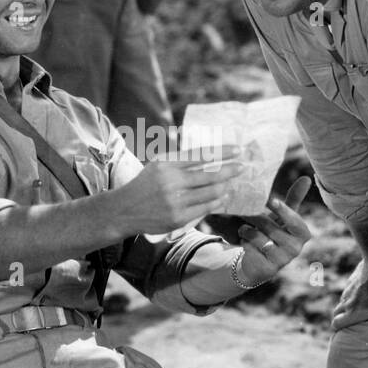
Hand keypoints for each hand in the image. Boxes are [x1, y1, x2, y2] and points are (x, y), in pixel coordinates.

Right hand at [111, 156, 244, 234]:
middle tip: (243, 167)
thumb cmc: (145, 185)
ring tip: (231, 184)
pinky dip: (216, 202)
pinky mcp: (178, 218)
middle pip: (210, 175)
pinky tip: (222, 198)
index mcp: (167, 164)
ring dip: (224, 188)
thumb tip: (211, 157)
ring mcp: (175, 201)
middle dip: (230, 170)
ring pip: (210, 193)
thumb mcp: (158, 165)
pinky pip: (205, 209)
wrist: (124, 210)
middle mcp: (171, 181)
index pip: (201, 155)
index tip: (238, 149)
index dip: (222, 152)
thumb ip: (181, 161)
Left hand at [232, 177, 313, 285]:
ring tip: (245, 230)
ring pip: (258, 238)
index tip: (271, 200)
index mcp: (303, 234)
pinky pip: (250, 250)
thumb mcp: (283, 217)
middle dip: (255, 217)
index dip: (284, 211)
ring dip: (247, 231)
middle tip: (244, 211)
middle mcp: (295, 249)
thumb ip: (294, 199)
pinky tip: (246, 244)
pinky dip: (244, 243)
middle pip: (271, 227)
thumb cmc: (273, 233)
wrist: (259, 262)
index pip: (295, 222)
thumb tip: (306, 178)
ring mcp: (282, 261)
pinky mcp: (267, 270)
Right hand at [331, 255, 367, 339]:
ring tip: (357, 308)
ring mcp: (348, 290)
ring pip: (342, 301)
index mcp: (353, 312)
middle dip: (339, 318)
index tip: (341, 332)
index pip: (336, 324)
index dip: (337, 329)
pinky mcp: (352, 280)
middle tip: (348, 322)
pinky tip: (363, 292)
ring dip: (346, 306)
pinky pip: (348, 291)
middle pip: (336, 313)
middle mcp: (347, 302)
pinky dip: (351, 295)